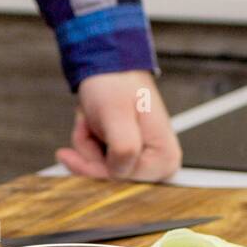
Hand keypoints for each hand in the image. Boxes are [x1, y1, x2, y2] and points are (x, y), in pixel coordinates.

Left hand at [57, 70, 181, 181]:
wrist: (109, 68)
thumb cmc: (115, 83)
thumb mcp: (116, 114)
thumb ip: (123, 149)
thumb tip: (121, 174)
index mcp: (164, 157)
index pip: (121, 179)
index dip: (96, 163)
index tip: (82, 141)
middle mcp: (158, 164)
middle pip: (111, 178)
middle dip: (91, 152)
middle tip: (89, 123)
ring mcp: (143, 161)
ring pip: (101, 171)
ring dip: (87, 145)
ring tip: (92, 120)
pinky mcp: (129, 157)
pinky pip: (99, 163)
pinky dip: (88, 145)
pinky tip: (92, 125)